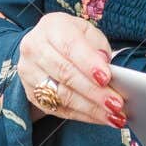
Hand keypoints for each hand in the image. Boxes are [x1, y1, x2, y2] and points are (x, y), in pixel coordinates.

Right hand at [16, 11, 122, 126]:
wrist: (44, 47)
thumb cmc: (71, 38)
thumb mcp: (87, 33)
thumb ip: (98, 47)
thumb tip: (105, 68)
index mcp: (51, 27)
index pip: (70, 46)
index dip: (88, 63)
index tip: (106, 78)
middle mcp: (34, 49)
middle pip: (65, 74)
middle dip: (93, 91)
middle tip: (116, 103)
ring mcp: (29, 73)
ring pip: (61, 95)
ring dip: (90, 108)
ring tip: (113, 116)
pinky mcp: (31, 94)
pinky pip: (58, 109)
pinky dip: (82, 115)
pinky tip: (100, 118)